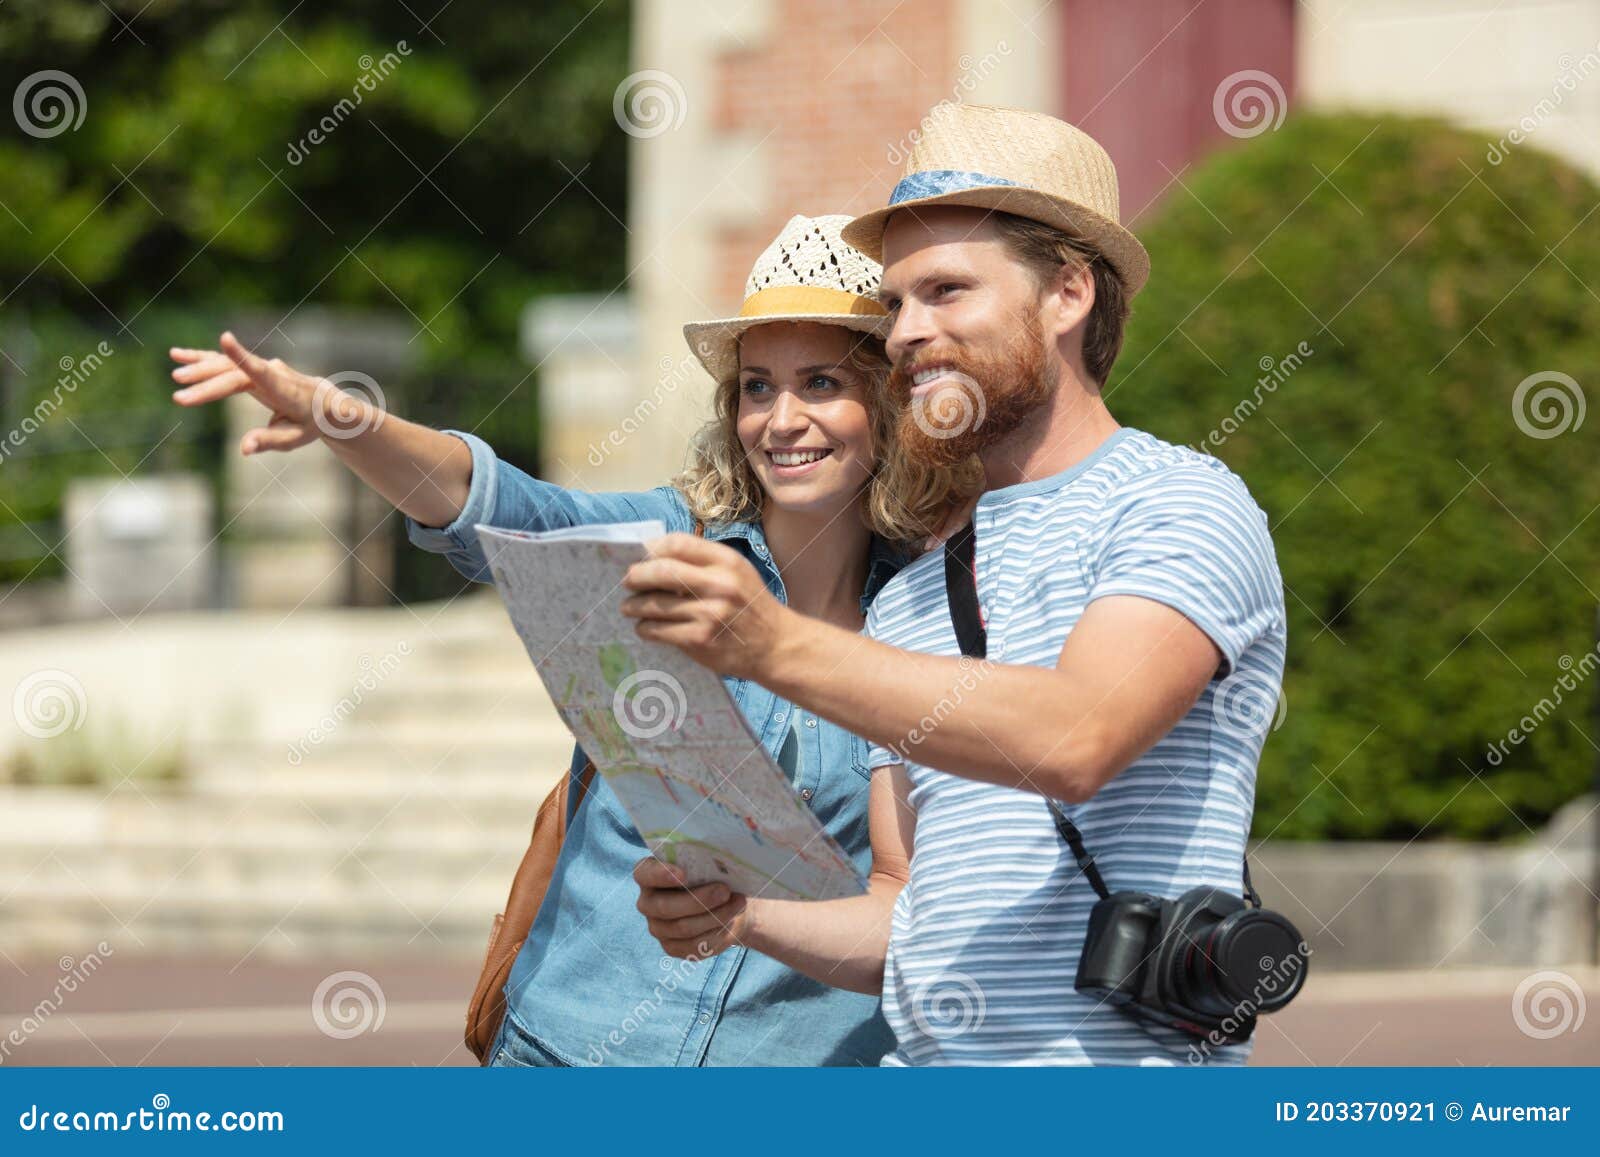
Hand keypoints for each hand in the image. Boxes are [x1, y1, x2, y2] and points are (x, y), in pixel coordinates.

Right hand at [169, 331, 373, 456]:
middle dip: (207, 386)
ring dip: (200, 369)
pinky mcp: (251, 367)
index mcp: (284, 390)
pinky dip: (202, 358)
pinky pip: (225, 362)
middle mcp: (272, 373)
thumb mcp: (294, 438)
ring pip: (227, 365)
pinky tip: (177, 355)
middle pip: (234, 376)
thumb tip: (244, 448)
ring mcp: (261, 367)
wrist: (323, 402)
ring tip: (175, 375)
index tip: (225, 338)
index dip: (243, 356)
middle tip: (179, 399)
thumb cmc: (309, 423)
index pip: (261, 372)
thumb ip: (269, 441)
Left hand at [619, 532, 789, 680]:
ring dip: (634, 605)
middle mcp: (719, 585)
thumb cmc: (751, 606)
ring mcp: (708, 614)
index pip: (678, 543)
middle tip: (627, 581)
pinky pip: (658, 630)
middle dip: (636, 576)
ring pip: (654, 604)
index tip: (643, 555)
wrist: (776, 646)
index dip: (653, 548)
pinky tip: (645, 627)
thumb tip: (654, 554)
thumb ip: (703, 561)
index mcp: (727, 562)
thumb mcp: (737, 573)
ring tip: (629, 607)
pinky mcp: (699, 640)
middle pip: (661, 571)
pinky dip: (645, 628)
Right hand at [633, 857, 748, 959]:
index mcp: (649, 875)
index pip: (644, 873)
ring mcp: (658, 928)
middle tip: (724, 891)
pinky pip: (693, 946)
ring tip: (738, 903)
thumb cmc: (713, 875)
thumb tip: (721, 863)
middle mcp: (648, 903)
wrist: (726, 902)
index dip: (660, 874)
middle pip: (665, 907)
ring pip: (683, 928)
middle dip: (698, 900)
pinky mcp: (673, 948)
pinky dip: (717, 933)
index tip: (683, 873)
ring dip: (715, 916)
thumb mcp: (709, 864)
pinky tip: (732, 920)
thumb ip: (706, 862)